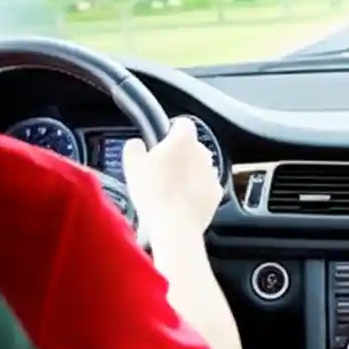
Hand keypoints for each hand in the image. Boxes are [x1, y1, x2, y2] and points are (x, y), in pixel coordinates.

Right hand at [122, 117, 223, 235]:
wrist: (174, 225)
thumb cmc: (153, 192)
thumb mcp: (132, 164)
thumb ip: (134, 146)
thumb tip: (137, 143)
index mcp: (184, 139)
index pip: (182, 122)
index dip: (170, 130)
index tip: (160, 140)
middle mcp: (203, 153)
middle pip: (191, 146)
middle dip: (179, 154)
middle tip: (160, 169)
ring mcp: (212, 173)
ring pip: (199, 167)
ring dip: (188, 173)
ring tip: (169, 189)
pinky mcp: (216, 193)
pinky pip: (205, 187)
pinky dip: (196, 191)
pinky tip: (180, 202)